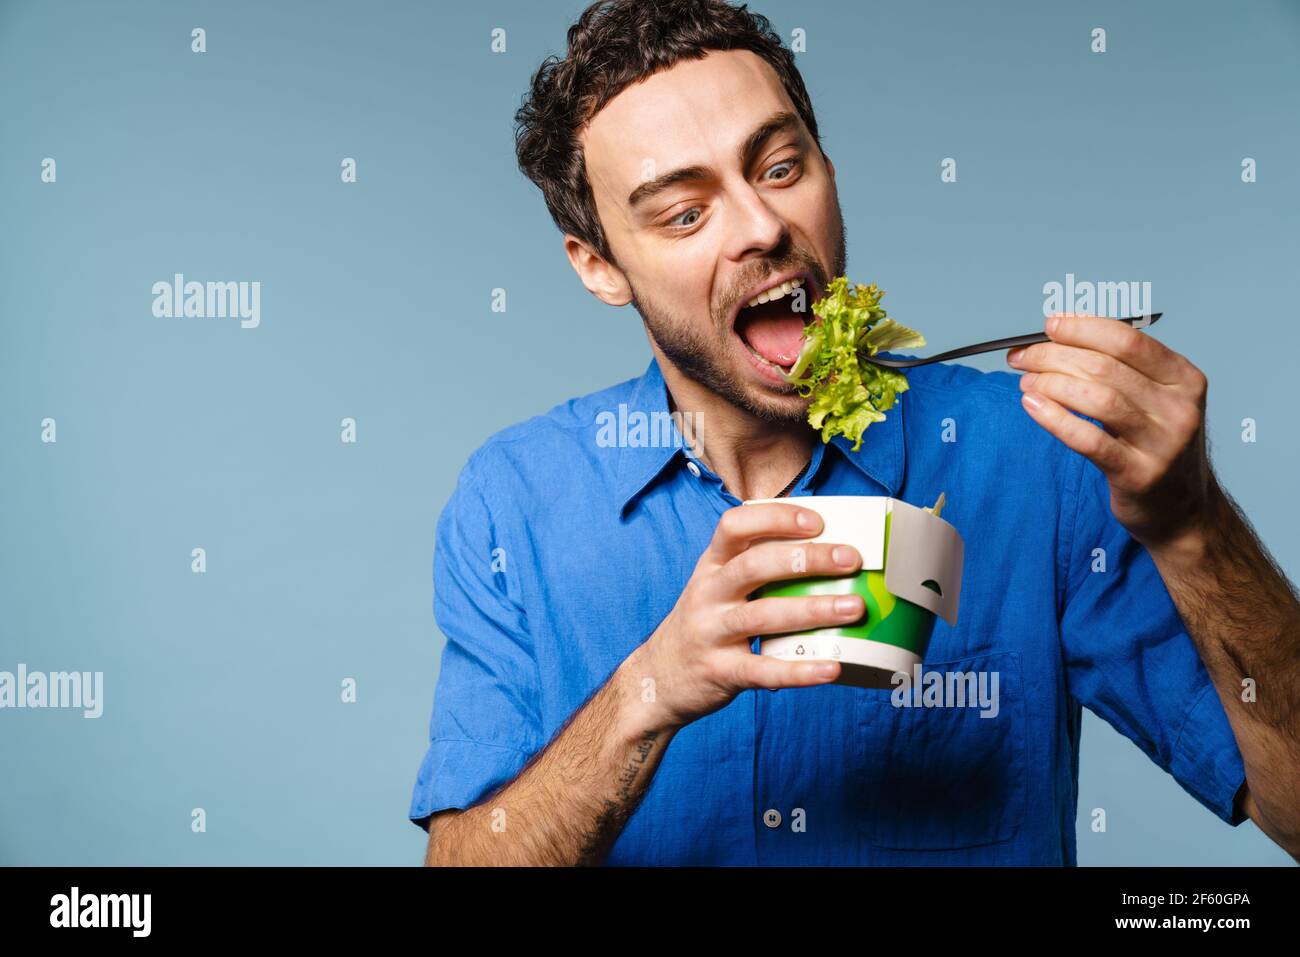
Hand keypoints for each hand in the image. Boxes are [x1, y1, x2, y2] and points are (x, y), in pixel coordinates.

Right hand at [624, 503, 864, 730]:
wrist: (659, 677)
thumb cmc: (706, 622)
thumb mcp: (717, 585)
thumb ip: (756, 566)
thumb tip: (828, 549)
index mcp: (711, 565)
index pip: (735, 525)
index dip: (775, 518)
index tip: (817, 521)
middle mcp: (708, 593)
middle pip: (754, 566)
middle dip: (806, 559)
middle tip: (850, 559)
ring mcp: (711, 632)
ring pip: (762, 616)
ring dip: (812, 609)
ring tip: (853, 608)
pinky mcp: (721, 672)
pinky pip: (763, 670)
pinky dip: (799, 671)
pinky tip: (831, 668)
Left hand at [1008, 312, 1216, 550]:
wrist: (1183, 510)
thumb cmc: (1156, 447)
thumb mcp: (1154, 401)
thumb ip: (1118, 371)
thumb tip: (1057, 340)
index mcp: (1184, 378)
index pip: (1128, 340)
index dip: (1083, 328)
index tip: (1050, 324)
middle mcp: (1179, 408)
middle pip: (1105, 367)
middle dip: (1055, 356)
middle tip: (1023, 358)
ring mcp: (1163, 443)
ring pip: (1097, 399)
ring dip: (1052, 384)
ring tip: (1026, 382)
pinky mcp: (1139, 475)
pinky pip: (1088, 440)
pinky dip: (1055, 419)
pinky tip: (1032, 406)